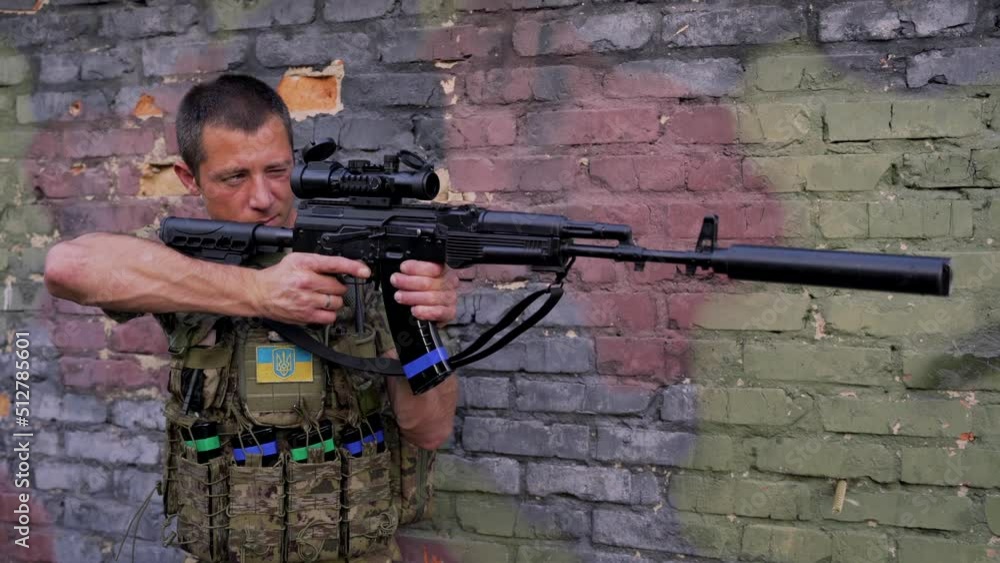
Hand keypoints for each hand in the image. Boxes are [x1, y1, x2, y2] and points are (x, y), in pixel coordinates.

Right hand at [251, 253, 370, 324]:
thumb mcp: (297, 259)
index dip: (353, 267)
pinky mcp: (305, 316)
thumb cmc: (278, 276)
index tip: (365, 271)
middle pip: (339, 287)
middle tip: (327, 286)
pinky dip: (329, 313)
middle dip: (337, 287)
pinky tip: (321, 308)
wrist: (259, 293)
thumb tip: (341, 268)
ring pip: (336, 303)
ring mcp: (306, 300)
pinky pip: (329, 317)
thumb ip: (318, 263)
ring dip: (334, 301)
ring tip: (323, 297)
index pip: (335, 264)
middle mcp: (306, 282)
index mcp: (305, 265)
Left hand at [389, 260, 458, 324]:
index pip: (432, 267)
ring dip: (412, 297)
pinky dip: (425, 312)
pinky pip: (438, 312)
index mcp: (443, 269)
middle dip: (408, 282)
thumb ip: (416, 270)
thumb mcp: (426, 273)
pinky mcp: (450, 312)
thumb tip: (402, 269)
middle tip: (395, 280)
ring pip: (431, 298)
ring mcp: (450, 298)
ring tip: (399, 296)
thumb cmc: (432, 286)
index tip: (403, 268)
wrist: (447, 302)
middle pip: (428, 283)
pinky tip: (414, 310)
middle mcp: (449, 283)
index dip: (416, 267)